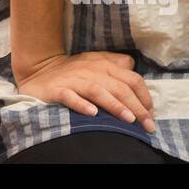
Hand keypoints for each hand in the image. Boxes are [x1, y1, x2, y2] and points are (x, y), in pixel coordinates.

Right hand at [13, 51, 155, 132]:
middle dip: (137, 107)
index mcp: (102, 64)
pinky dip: (81, 104)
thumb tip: (133, 68)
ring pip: (98, 91)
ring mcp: (73, 80)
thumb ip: (115, 64)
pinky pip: (70, 96)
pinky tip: (92, 114)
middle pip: (119, 87)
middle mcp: (90, 70)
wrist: (38, 71)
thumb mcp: (94, 63)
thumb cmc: (71, 72)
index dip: (144, 95)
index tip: (151, 113)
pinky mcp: (56, 89)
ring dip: (115, 105)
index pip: (131, 78)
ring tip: (129, 120)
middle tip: (148, 125)